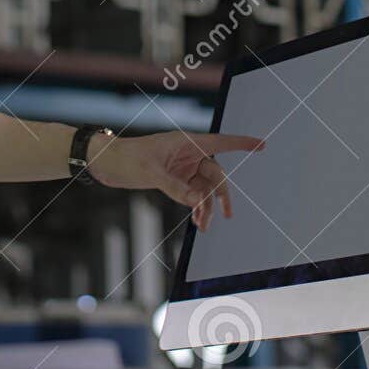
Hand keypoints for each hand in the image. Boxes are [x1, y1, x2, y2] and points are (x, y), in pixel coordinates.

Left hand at [89, 131, 264, 230]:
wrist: (106, 163)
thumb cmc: (126, 158)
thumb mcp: (150, 172)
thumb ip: (175, 187)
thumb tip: (197, 202)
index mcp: (186, 142)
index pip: (221, 142)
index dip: (242, 143)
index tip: (262, 145)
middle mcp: (188, 154)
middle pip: (215, 174)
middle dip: (220, 195)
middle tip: (226, 215)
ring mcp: (182, 168)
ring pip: (205, 189)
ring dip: (206, 207)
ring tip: (203, 226)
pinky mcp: (175, 180)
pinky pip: (193, 194)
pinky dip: (196, 207)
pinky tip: (197, 221)